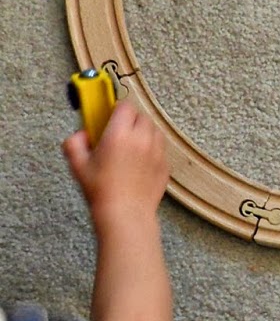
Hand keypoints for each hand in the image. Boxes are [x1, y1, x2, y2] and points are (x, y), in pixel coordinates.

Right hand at [62, 101, 168, 230]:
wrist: (125, 214)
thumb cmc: (102, 191)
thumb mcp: (78, 165)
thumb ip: (74, 143)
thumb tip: (80, 135)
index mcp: (120, 134)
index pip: (125, 106)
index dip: (117, 109)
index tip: (110, 116)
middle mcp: (142, 139)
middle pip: (141, 116)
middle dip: (130, 121)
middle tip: (119, 133)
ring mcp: (157, 152)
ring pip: (154, 130)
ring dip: (143, 133)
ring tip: (130, 147)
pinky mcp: (165, 165)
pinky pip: (160, 149)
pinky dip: (152, 150)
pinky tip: (139, 163)